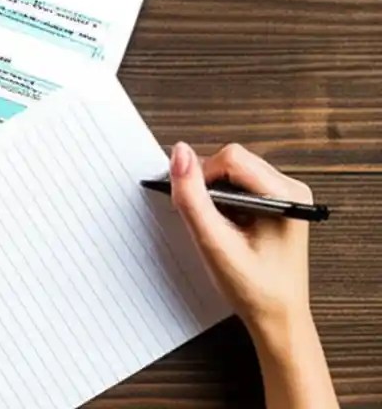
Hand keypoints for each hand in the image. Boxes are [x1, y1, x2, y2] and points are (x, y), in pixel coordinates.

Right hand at [168, 142, 337, 408]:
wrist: (277, 317)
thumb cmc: (254, 289)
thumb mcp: (215, 244)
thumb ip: (193, 198)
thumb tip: (178, 153)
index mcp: (285, 195)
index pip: (230, 158)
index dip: (201, 177)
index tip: (194, 208)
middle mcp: (291, 189)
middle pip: (232, 161)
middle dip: (208, 185)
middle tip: (204, 222)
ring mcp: (286, 195)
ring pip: (233, 171)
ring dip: (214, 194)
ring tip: (217, 227)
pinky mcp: (276, 203)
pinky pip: (240, 184)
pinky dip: (223, 200)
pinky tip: (225, 227)